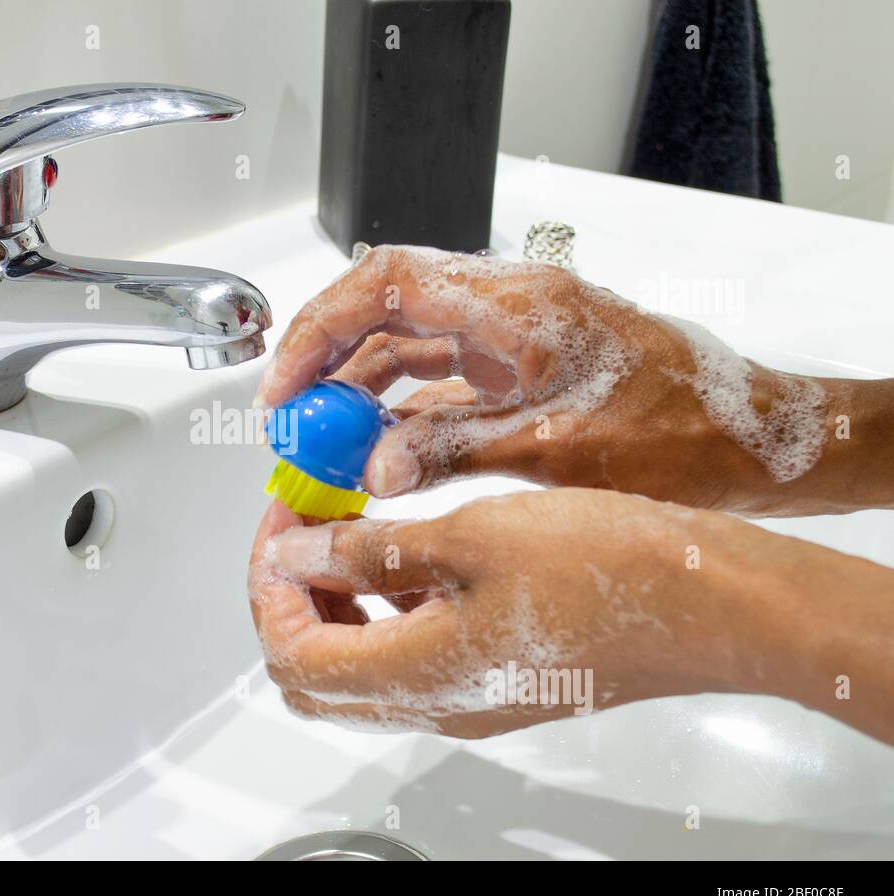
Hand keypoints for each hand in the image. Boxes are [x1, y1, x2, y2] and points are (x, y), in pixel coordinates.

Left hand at [248, 489, 893, 741]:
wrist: (715, 605)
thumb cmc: (611, 569)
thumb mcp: (473, 537)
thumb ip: (373, 551)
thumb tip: (297, 554)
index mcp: (421, 676)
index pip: (293, 653)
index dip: (270, 586)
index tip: (282, 520)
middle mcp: (440, 703)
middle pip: (318, 672)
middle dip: (294, 598)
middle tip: (302, 527)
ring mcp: (474, 696)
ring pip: (364, 664)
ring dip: (340, 600)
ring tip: (349, 528)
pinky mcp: (504, 678)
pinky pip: (417, 653)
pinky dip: (391, 605)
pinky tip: (410, 551)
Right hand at [257, 246, 893, 515]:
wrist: (754, 442)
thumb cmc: (681, 433)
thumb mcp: (554, 450)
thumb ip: (453, 450)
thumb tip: (374, 468)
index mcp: (516, 306)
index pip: (388, 283)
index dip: (321, 326)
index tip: (285, 383)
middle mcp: (509, 309)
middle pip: (387, 308)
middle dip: (328, 357)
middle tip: (289, 418)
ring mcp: (514, 338)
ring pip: (409, 344)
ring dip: (360, 386)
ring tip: (322, 441)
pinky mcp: (521, 369)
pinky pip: (439, 378)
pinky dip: (400, 407)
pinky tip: (374, 446)